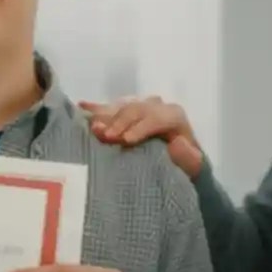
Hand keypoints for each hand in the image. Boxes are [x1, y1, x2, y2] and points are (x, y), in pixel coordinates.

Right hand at [78, 96, 203, 178]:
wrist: (174, 162)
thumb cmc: (181, 164)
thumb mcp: (191, 165)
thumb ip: (188, 157)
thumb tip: (178, 143)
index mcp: (172, 115)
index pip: (158, 116)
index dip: (142, 127)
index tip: (126, 141)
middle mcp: (155, 106)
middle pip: (136, 109)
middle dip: (120, 122)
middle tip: (106, 137)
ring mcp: (136, 107)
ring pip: (119, 107)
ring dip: (105, 117)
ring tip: (93, 128)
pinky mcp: (122, 111)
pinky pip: (107, 107)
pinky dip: (94, 108)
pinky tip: (80, 106)